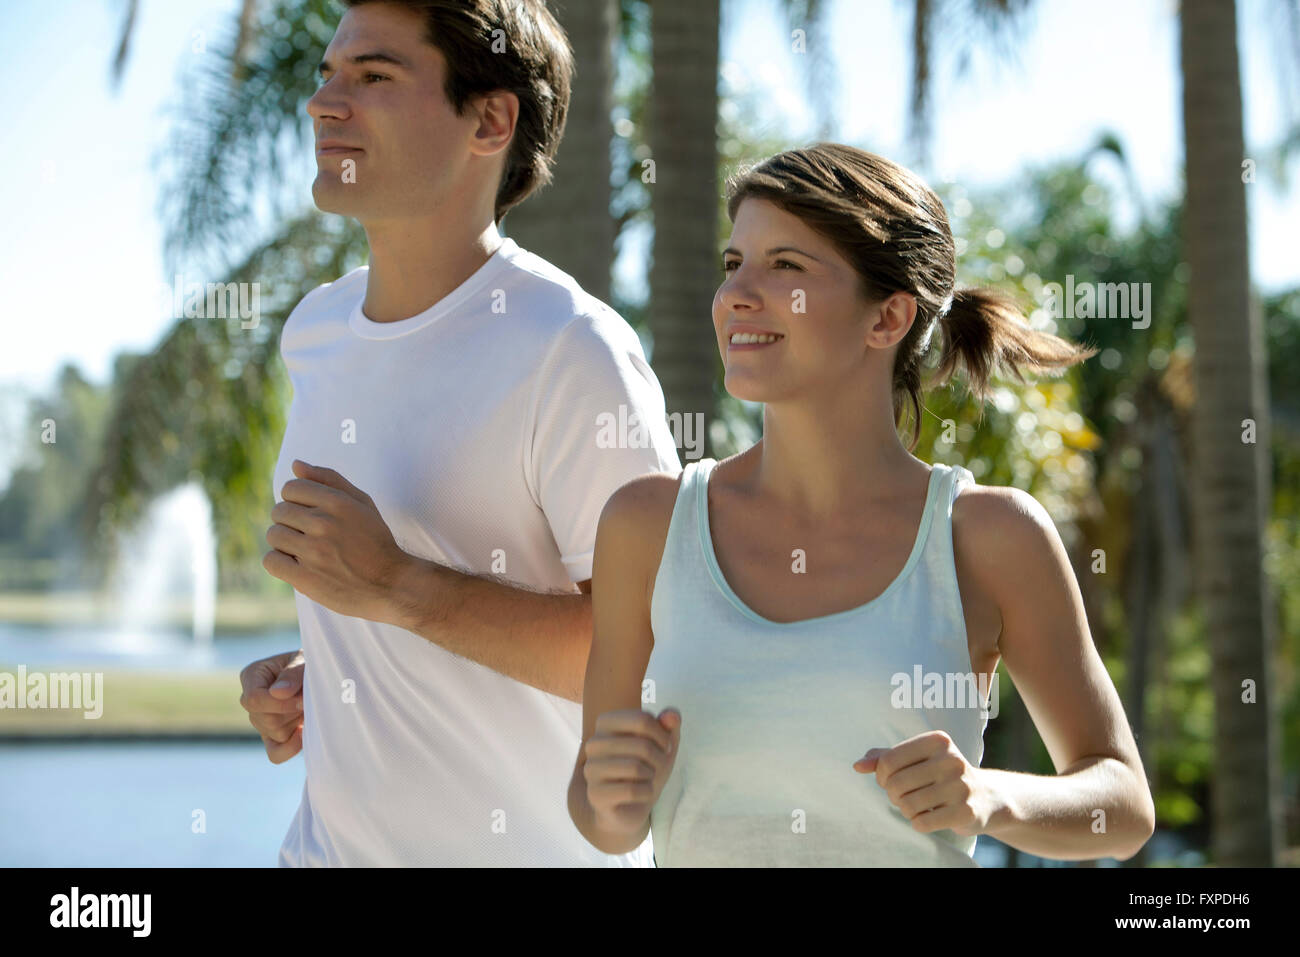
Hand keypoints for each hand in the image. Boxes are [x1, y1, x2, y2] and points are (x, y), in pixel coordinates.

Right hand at [239, 650, 304, 763]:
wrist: (322, 674)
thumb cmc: (310, 663)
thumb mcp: (303, 660)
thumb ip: (292, 674)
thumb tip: (277, 693)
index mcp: (252, 675)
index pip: (253, 699)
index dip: (279, 704)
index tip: (303, 699)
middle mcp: (251, 701)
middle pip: (265, 719)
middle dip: (292, 711)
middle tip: (310, 698)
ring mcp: (260, 721)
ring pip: (275, 734)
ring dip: (297, 720)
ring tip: (309, 705)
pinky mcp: (273, 738)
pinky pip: (276, 754)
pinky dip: (291, 748)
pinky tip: (304, 732)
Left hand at [262, 460, 410, 622]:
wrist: (391, 584)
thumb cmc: (375, 541)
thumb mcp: (362, 503)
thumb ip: (329, 480)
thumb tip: (296, 464)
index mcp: (338, 503)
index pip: (291, 488)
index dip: (296, 500)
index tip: (309, 514)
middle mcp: (324, 524)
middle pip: (279, 511)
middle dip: (290, 522)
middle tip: (309, 535)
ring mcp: (314, 552)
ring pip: (273, 535)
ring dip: (284, 543)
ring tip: (304, 551)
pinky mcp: (305, 578)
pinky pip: (271, 561)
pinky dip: (279, 563)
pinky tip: (296, 565)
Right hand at [583, 707, 681, 836]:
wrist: (630, 806)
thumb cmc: (647, 767)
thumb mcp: (663, 744)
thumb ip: (670, 725)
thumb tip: (672, 715)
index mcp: (606, 722)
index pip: (643, 720)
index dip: (663, 736)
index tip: (664, 747)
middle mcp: (593, 743)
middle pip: (642, 745)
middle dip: (659, 760)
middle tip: (656, 769)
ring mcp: (591, 769)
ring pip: (636, 768)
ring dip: (651, 777)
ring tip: (646, 780)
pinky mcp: (594, 794)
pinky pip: (631, 791)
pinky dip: (645, 794)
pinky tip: (640, 795)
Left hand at [853, 730, 996, 837]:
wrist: (987, 797)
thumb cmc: (941, 774)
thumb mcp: (917, 758)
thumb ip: (885, 757)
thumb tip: (858, 766)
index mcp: (938, 740)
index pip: (889, 760)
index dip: (881, 776)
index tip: (889, 781)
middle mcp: (952, 760)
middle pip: (896, 783)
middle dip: (893, 795)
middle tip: (902, 797)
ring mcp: (961, 786)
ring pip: (907, 804)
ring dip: (905, 810)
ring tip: (914, 806)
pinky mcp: (966, 811)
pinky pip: (922, 823)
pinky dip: (917, 823)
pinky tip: (926, 817)